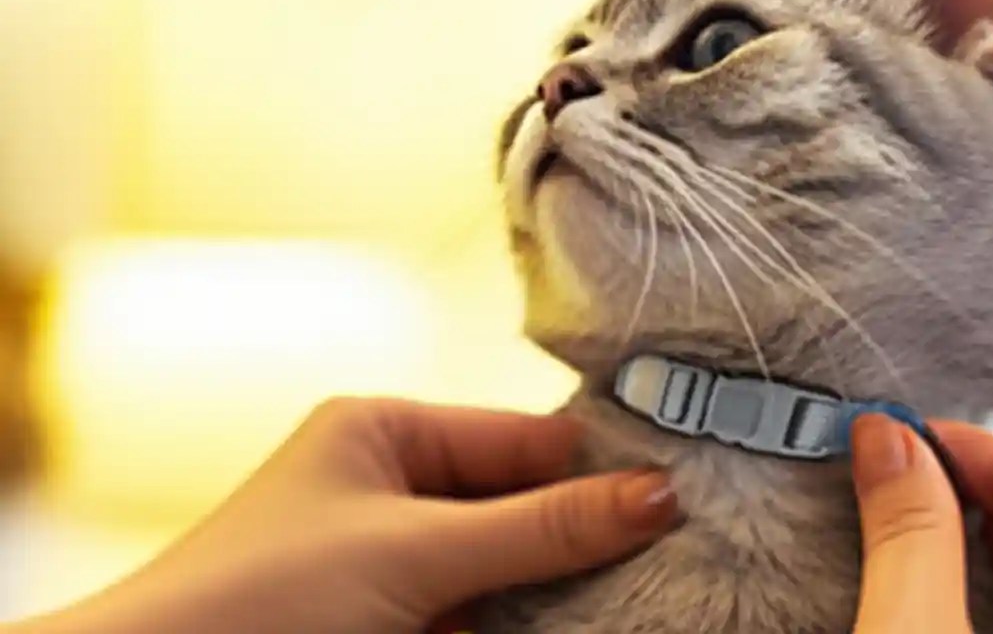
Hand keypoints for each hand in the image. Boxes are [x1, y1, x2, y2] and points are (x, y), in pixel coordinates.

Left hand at [12, 399, 679, 633]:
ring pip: (510, 566)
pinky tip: (578, 622)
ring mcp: (394, 560)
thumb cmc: (257, 600)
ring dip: (564, 587)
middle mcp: (392, 487)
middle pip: (523, 505)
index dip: (599, 468)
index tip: (681, 492)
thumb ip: (538, 527)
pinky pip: (485, 611)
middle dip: (587, 535)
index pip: (523, 440)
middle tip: (678, 552)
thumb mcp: (413, 552)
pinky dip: (528, 621)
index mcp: (385, 431)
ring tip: (647, 592)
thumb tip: (657, 494)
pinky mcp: (396, 619)